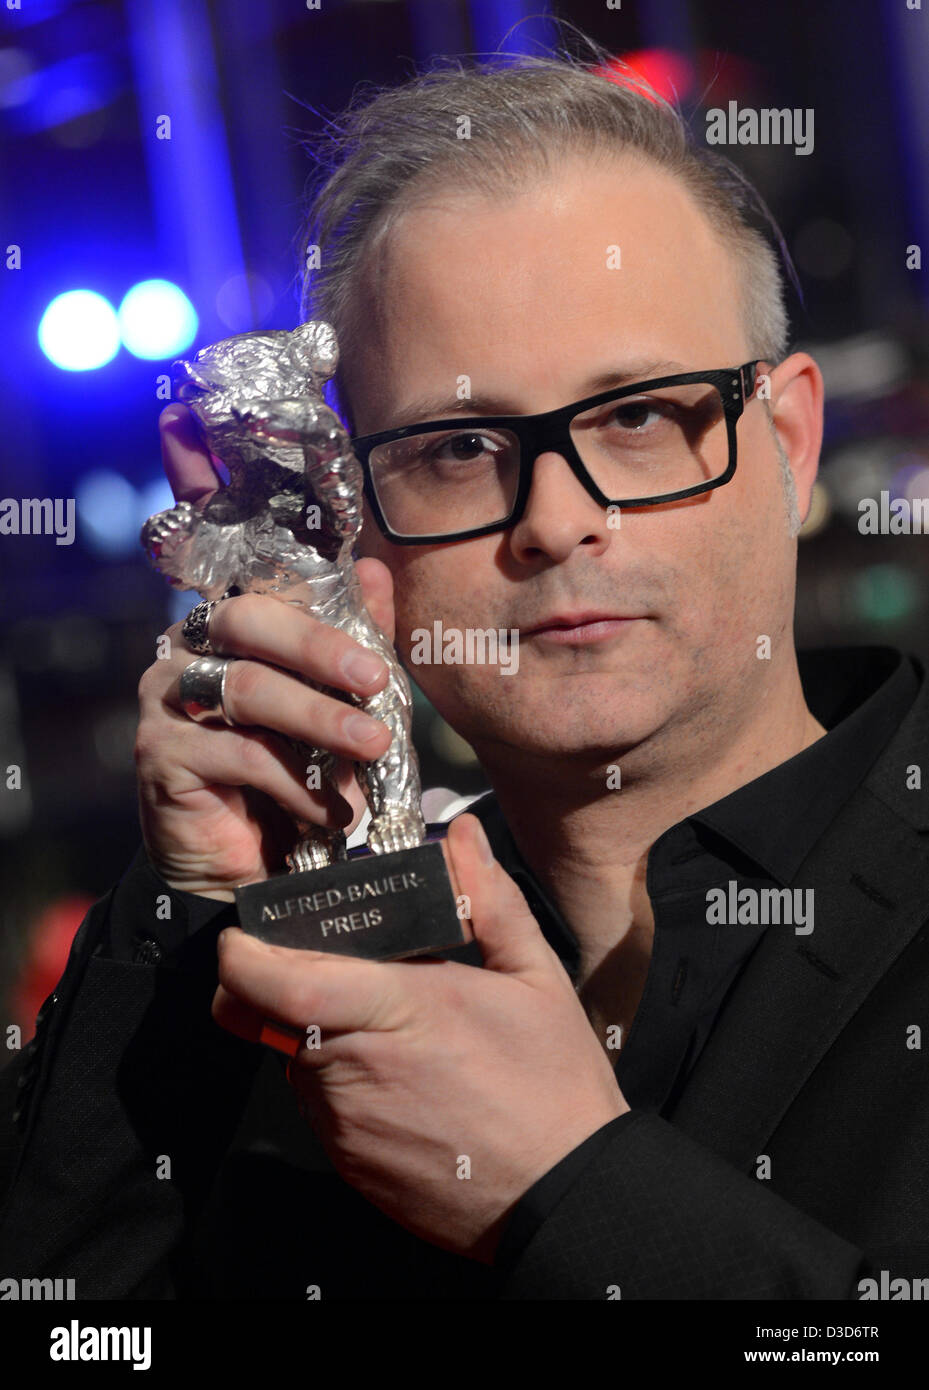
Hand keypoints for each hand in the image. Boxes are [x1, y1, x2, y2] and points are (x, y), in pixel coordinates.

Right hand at [134, 405, 397, 899]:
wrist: (256, 870)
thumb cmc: (302, 775)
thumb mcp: (343, 704)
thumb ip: (358, 636)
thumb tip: (378, 566)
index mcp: (234, 621)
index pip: (211, 539)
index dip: (194, 476)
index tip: (181, 415)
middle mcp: (190, 646)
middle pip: (251, 614)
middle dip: (322, 645)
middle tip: (377, 683)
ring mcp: (168, 699)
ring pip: (248, 684)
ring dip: (320, 718)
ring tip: (370, 747)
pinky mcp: (161, 755)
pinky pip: (234, 750)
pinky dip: (290, 777)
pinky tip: (324, 804)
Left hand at [212, 814, 629, 1263]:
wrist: (565, 1196)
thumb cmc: (554, 1085)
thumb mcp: (536, 978)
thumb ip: (489, 901)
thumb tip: (463, 837)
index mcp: (398, 1010)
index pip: (282, 984)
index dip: (244, 960)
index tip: (241, 937)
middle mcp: (355, 1069)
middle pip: (270, 1017)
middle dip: (279, 987)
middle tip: (325, 968)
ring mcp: (346, 1124)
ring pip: (294, 1060)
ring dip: (317, 1034)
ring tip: (386, 1027)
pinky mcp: (348, 1164)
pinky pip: (319, 1106)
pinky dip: (340, 1081)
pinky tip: (399, 1079)